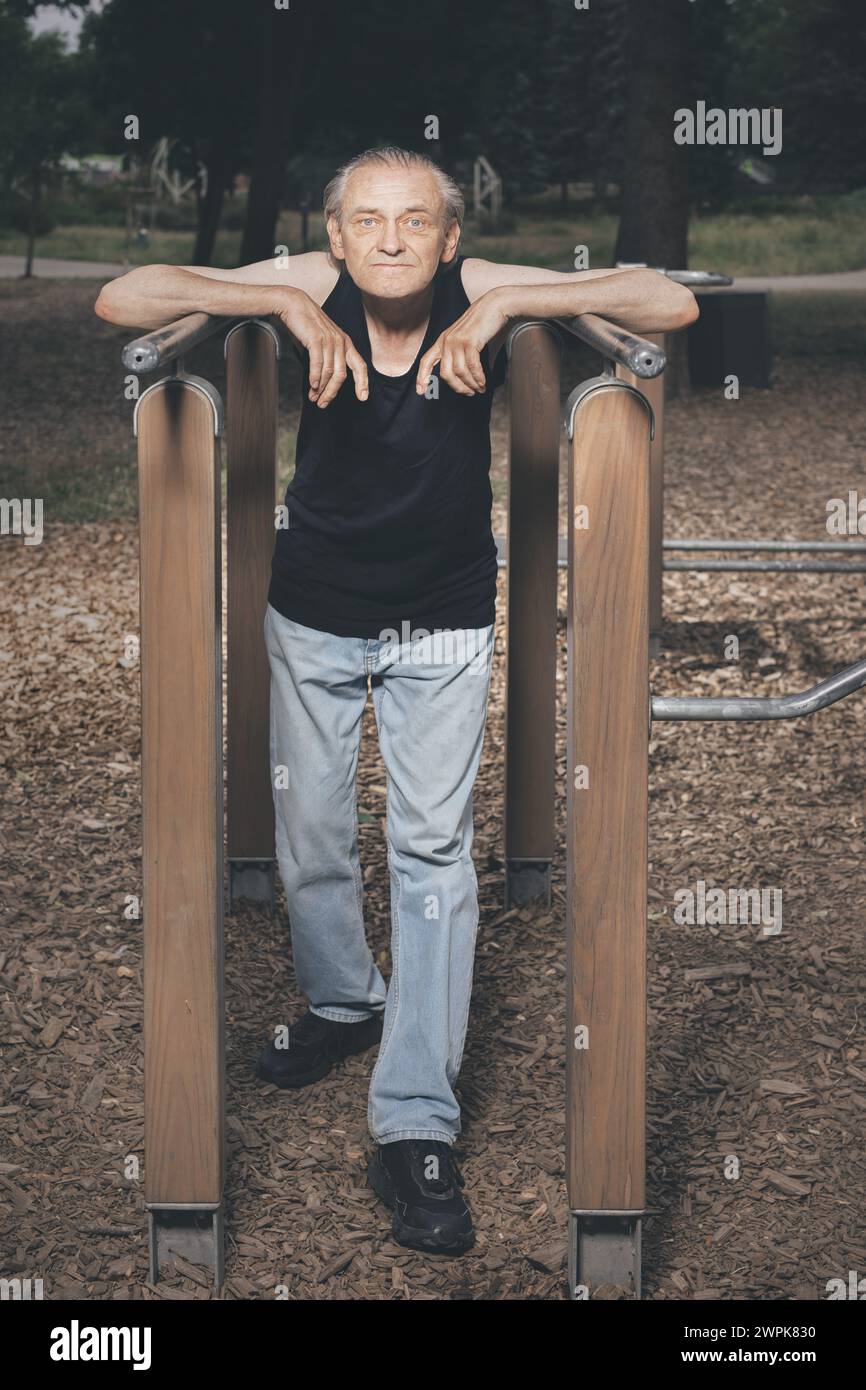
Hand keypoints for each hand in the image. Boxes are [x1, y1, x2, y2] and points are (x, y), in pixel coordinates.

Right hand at [276, 288, 368, 406]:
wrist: (294, 304)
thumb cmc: (307, 325)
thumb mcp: (323, 342)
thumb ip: (327, 359)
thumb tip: (324, 382)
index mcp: (346, 343)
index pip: (360, 365)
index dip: (363, 383)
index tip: (362, 398)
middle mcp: (340, 342)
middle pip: (342, 375)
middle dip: (332, 393)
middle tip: (323, 404)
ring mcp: (329, 340)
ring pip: (329, 372)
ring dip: (321, 388)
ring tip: (314, 397)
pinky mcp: (316, 339)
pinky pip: (318, 364)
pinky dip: (315, 378)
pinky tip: (312, 386)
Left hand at [416, 289, 508, 396]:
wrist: (494, 305)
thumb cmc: (483, 323)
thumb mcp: (466, 339)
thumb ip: (461, 355)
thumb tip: (465, 377)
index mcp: (442, 340)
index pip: (426, 361)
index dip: (421, 377)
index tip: (421, 392)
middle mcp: (446, 341)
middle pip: (445, 374)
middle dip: (457, 387)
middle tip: (469, 393)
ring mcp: (457, 341)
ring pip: (459, 372)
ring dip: (471, 384)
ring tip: (480, 388)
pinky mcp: (469, 341)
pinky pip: (472, 367)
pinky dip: (478, 377)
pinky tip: (483, 382)